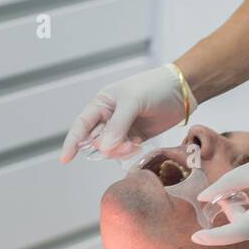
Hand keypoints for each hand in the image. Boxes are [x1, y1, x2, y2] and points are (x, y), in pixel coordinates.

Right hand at [59, 63, 193, 162]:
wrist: (182, 91)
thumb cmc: (155, 88)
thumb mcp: (133, 101)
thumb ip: (118, 125)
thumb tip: (103, 149)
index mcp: (102, 103)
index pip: (81, 125)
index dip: (72, 142)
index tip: (65, 159)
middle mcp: (109, 117)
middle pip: (96, 141)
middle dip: (107, 147)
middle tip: (126, 144)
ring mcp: (122, 128)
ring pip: (109, 149)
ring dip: (119, 151)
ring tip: (134, 145)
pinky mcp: (135, 138)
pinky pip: (123, 151)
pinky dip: (128, 152)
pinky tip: (139, 146)